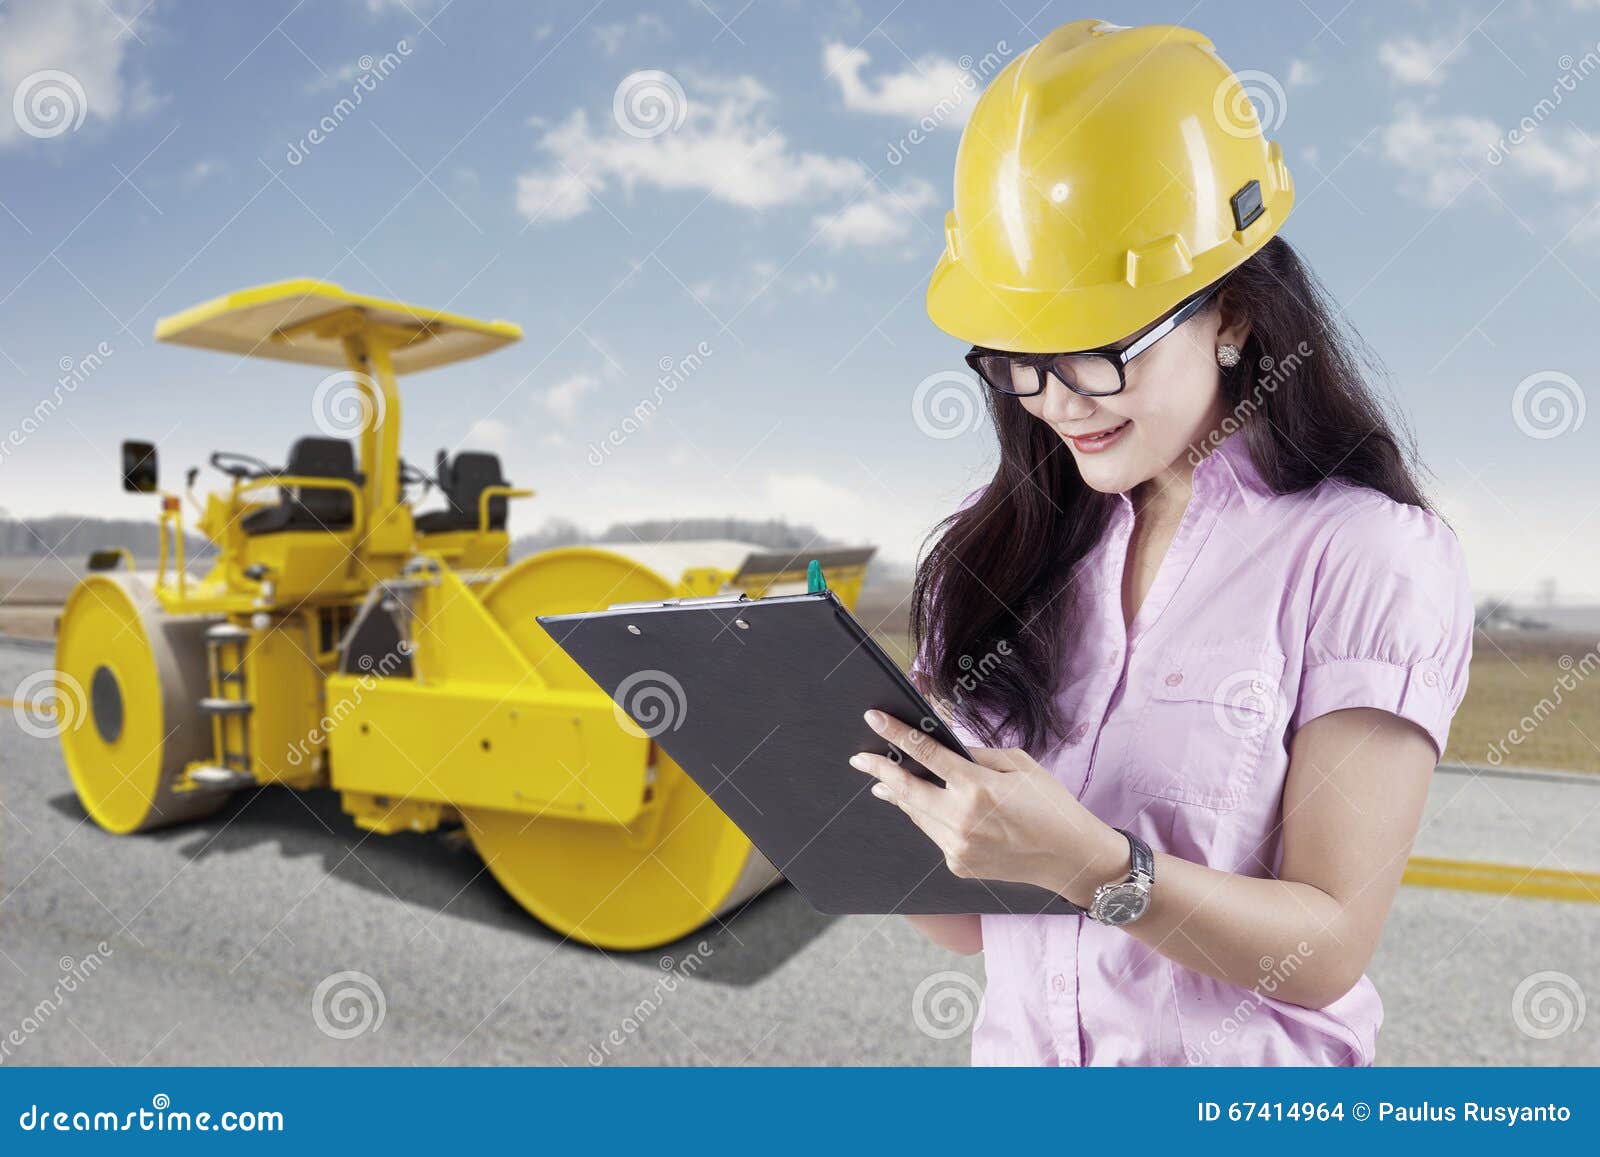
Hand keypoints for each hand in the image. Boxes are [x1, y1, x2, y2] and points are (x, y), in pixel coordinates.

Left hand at [849, 709, 1128, 905]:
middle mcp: (961, 819)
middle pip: (906, 789)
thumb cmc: (1049, 804)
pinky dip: (928, 817)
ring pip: (916, 814)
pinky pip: (933, 833)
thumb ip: (976, 755)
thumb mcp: (1018, 764)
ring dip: (901, 796)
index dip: (896, 734)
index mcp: (978, 787)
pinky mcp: (958, 865)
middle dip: (879, 771)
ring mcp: (957, 846)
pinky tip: (926, 807)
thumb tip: (942, 748)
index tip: (873, 718)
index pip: (926, 753)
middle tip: (859, 759)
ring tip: (884, 781)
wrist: (1070, 858)